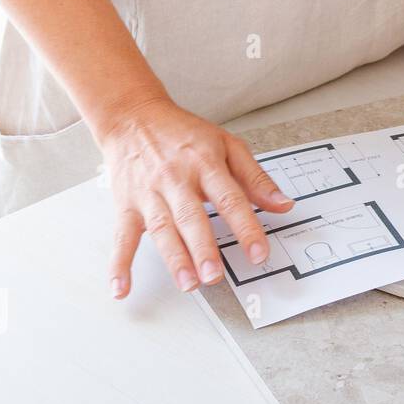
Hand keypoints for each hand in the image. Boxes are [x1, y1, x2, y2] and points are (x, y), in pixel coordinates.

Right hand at [101, 96, 294, 297]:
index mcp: (205, 164)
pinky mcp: (126, 205)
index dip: (245, 227)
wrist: (133, 117)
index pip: (230, 198)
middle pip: (190, 217)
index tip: (258, 253)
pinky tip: (121, 287)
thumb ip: (255, 178)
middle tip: (215, 276)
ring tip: (188, 283)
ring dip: (173, 258)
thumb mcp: (227, 145)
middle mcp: (176, 179)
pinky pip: (122, 237)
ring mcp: (149, 194)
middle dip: (202, 248)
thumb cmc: (183, 134)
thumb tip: (283, 205)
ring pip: (161, 229)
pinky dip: (119, 263)